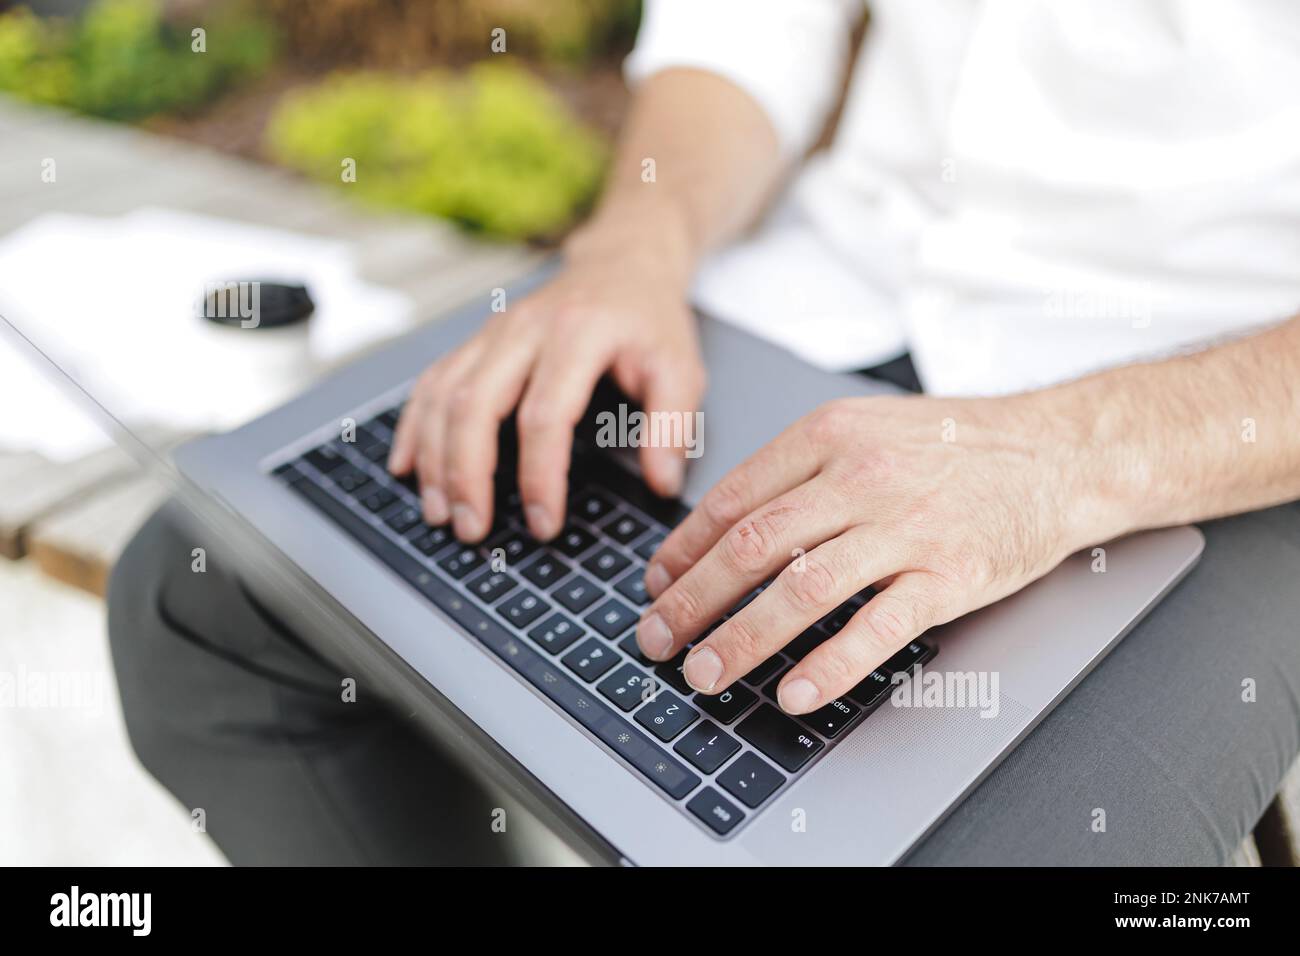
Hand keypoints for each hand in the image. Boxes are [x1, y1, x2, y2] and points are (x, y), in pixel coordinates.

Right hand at [387, 212, 704, 542]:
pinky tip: (407, 467)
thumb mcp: (680, 367)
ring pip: (444, 395)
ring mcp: (492, 333)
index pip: (546, 415)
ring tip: (438, 512)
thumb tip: (662, 484)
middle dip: (466, 474)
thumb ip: (673, 427)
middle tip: (471, 528)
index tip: (544, 523)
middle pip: (475, 404)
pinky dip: (414, 427)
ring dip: (435, 459)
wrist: (622, 263)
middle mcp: (524, 329)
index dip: (540, 475)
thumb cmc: (648, 320)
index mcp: (577, 334)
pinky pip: (431, 383)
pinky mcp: (475, 342)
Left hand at [635, 393, 1119, 713]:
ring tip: (705, 674)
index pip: (732, 498)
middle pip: (753, 545)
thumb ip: (798, 470)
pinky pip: (879, 628)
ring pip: (803, 588)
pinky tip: (794, 691)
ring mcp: (907, 528)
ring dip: (743, 638)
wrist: (1057, 452)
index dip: (682, 550)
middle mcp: (860, 478)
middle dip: (692, 601)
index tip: (656, 585)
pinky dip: (830, 664)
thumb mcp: (865, 427)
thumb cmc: (955, 445)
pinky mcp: (950, 575)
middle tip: (657, 639)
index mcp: (829, 436)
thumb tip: (722, 525)